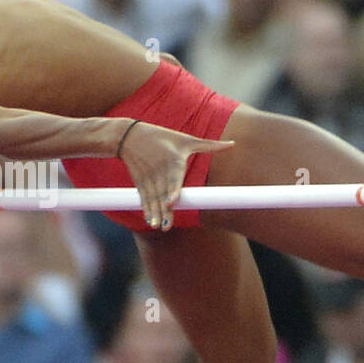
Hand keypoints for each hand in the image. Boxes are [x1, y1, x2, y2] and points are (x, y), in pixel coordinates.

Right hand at [118, 123, 233, 230]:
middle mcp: (160, 170)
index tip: (171, 202)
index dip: (172, 190)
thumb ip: (210, 145)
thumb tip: (233, 143)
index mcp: (173, 159)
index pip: (174, 177)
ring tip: (157, 227)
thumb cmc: (163, 137)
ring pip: (152, 198)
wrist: (129, 136)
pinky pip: (144, 198)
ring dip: (154, 213)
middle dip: (163, 210)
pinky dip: (146, 209)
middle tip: (166, 226)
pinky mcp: (140, 181)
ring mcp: (148, 177)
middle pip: (163, 193)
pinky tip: (150, 221)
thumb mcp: (186, 139)